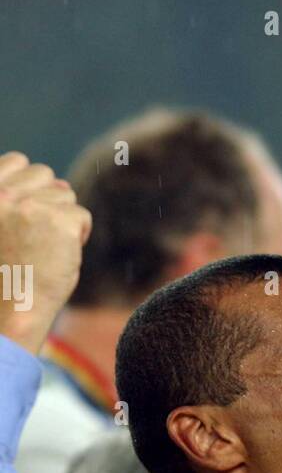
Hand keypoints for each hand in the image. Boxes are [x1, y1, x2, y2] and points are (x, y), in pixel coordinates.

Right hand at [0, 152, 91, 353]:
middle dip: (47, 200)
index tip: (27, 214)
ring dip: (62, 219)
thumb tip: (58, 183)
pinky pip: (82, 216)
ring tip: (44, 249)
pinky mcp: (60, 220)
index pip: (17, 161)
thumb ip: (15, 200)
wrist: (8, 311)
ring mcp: (32, 205)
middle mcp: (4, 193)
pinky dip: (78, 236)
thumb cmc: (1, 276)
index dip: (29, 186)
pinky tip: (59, 256)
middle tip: (36, 237)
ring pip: (65, 195)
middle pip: (45, 174)